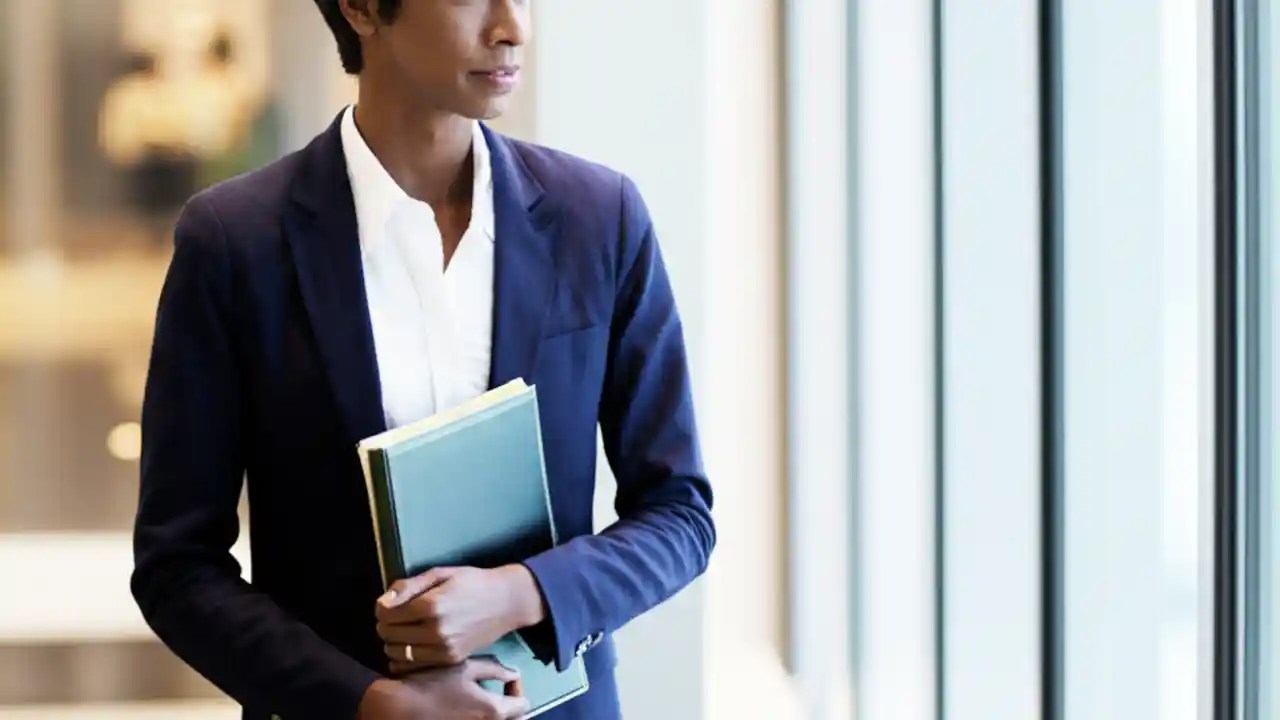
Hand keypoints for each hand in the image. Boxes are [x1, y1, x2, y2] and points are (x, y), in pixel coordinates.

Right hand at [356, 661, 528, 719]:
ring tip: (485, 702)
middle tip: (501, 694)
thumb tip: (513, 673)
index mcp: (494, 711)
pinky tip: (468, 709)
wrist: (399, 708)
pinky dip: (481, 719)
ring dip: (498, 716)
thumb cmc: (432, 683)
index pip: (523, 704)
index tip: (506, 679)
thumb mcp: (465, 667)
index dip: (517, 689)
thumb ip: (494, 669)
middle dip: (513, 708)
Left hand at [375, 565, 545, 671]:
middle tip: (396, 616)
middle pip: (388, 634)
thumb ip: (408, 586)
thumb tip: (383, 602)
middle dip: (386, 624)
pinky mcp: (450, 660)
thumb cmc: (473, 582)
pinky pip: (414, 664)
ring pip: (398, 653)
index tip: (389, 604)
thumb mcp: (440, 574)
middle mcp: (435, 631)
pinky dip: (407, 656)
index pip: (386, 615)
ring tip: (405, 630)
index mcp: (431, 605)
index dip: (382, 608)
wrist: (507, 603)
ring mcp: (443, 649)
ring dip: (394, 642)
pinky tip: (415, 643)